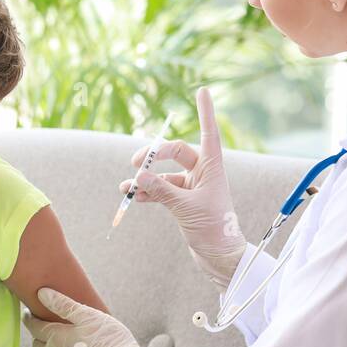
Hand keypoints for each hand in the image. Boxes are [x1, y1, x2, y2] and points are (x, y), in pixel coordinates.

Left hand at [23, 287, 140, 346]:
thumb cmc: (108, 339)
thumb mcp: (87, 315)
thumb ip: (63, 305)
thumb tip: (42, 293)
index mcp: (58, 339)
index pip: (35, 328)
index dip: (29, 319)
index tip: (27, 313)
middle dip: (36, 336)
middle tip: (40, 327)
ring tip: (56, 344)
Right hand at [122, 87, 246, 288]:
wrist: (219, 255)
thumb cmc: (213, 229)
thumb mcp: (185, 208)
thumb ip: (162, 190)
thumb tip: (139, 176)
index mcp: (212, 168)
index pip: (208, 133)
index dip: (205, 111)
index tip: (202, 90)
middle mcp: (203, 173)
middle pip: (176, 152)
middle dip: (153, 156)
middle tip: (135, 164)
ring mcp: (192, 187)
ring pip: (164, 174)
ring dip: (146, 179)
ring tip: (126, 188)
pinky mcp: (183, 201)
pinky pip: (161, 190)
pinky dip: (147, 193)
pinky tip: (133, 198)